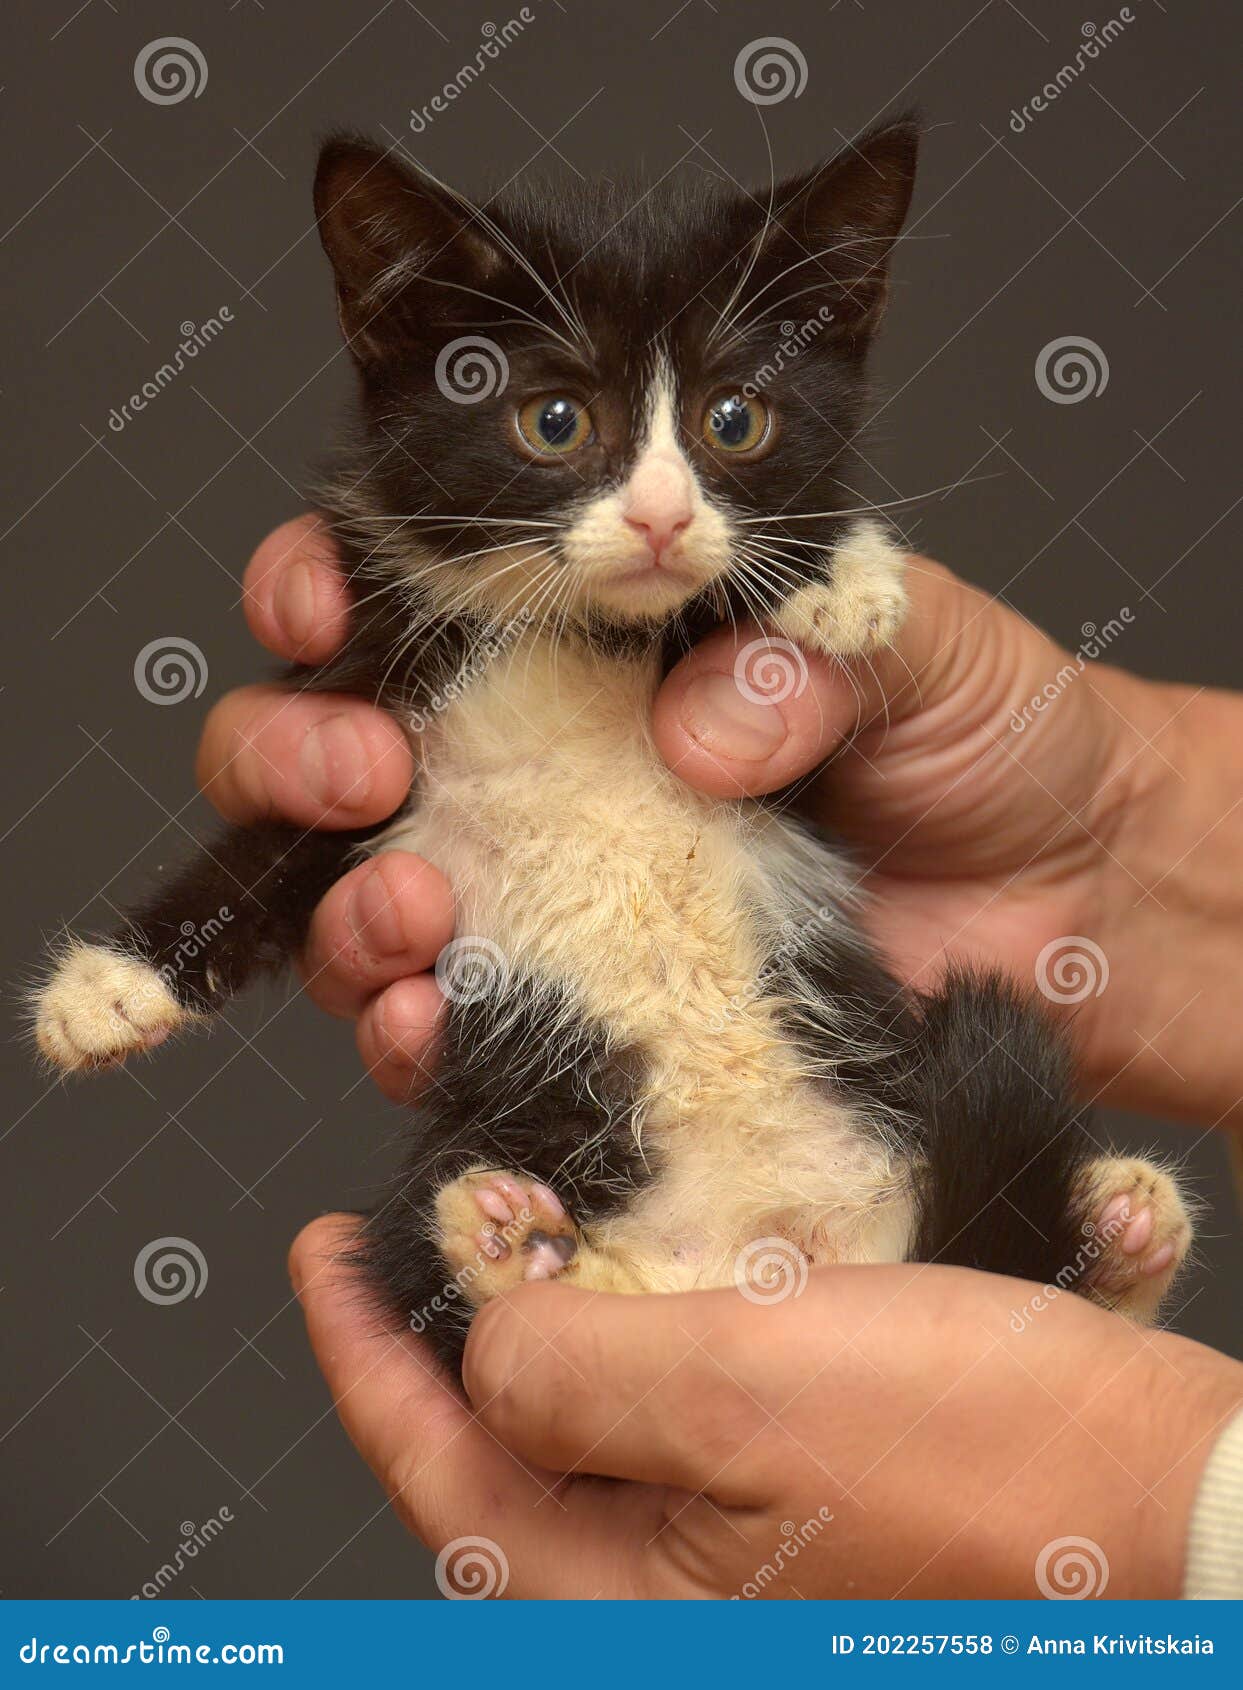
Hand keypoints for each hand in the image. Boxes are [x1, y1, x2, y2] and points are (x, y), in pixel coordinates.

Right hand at [199, 514, 1242, 1122]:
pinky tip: (426, 1019)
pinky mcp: (579, 1010)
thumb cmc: (987, 732)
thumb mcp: (908, 632)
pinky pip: (444, 1026)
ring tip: (412, 907)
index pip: (403, 587)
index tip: (323, 610)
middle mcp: (538, 758)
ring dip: (341, 906)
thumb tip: (689, 730)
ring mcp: (547, 892)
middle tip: (364, 768)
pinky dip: (406, 1029)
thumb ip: (803, 644)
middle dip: (290, 749)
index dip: (320, 587)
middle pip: (328, 743)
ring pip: (356, 894)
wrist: (1069, 892)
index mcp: (585, 632)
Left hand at [290, 1215, 1242, 1597]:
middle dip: (449, 1326)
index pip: (431, 1461)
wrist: (1170, 1504)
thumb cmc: (986, 1464)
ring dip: (550, 1317)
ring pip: (591, 1422)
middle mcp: (662, 1593)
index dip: (357, 1347)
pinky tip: (660, 1257)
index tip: (321, 1246)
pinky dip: (647, 1326)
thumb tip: (478, 1342)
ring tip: (528, 1218)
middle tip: (424, 1215)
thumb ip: (570, 1372)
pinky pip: (682, 1414)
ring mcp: (736, 1549)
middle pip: (500, 1447)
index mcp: (615, 1601)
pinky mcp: (801, 1496)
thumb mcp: (745, 1394)